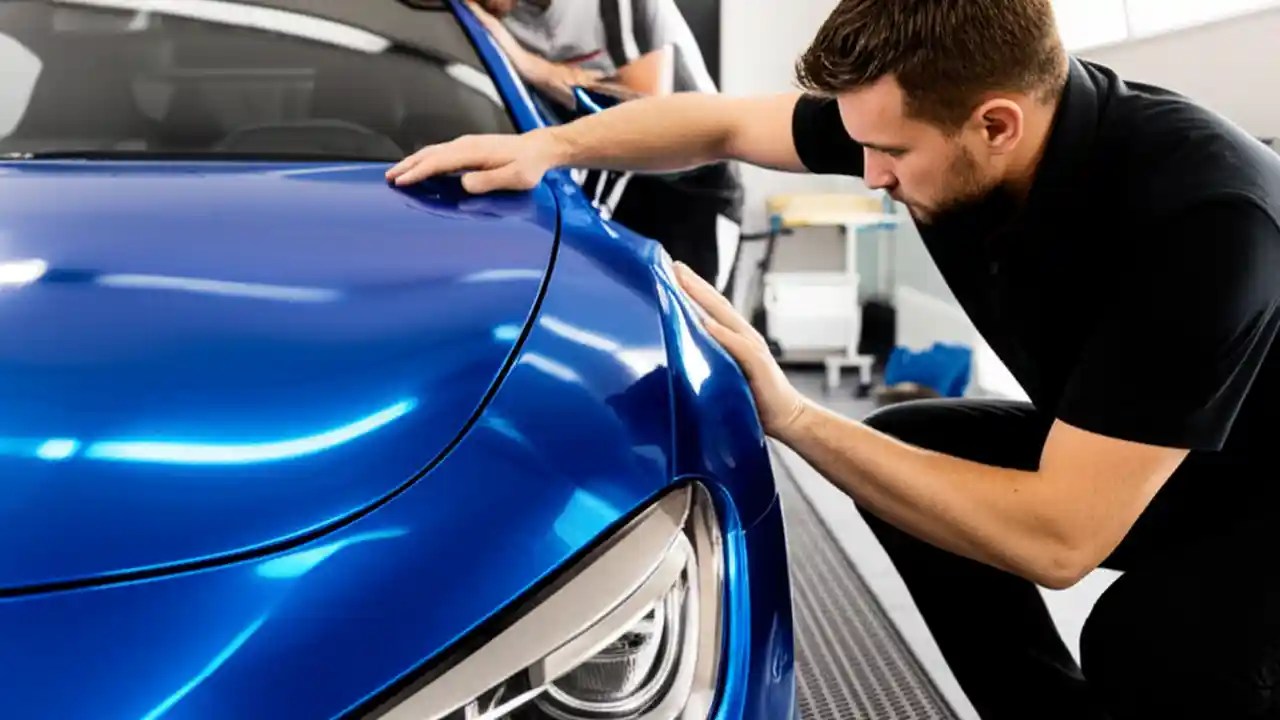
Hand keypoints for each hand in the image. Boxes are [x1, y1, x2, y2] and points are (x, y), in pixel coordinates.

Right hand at [385, 129, 566, 192]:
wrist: (540, 148)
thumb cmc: (529, 165)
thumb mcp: (514, 177)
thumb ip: (489, 181)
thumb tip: (463, 183)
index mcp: (473, 152)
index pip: (438, 162)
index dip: (418, 172)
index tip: (401, 182)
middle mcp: (466, 144)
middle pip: (429, 154)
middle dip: (407, 166)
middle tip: (388, 178)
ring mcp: (466, 144)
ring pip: (433, 152)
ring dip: (413, 162)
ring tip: (397, 174)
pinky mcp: (469, 148)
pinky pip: (440, 153)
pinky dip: (425, 160)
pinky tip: (420, 167)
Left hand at [673, 261, 811, 439]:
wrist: (788, 417)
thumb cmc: (755, 399)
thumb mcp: (726, 376)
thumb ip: (707, 362)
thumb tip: (676, 359)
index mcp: (735, 338)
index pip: (711, 308)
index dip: (693, 289)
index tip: (671, 271)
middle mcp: (744, 336)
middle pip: (716, 304)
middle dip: (695, 284)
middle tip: (674, 266)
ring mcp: (752, 348)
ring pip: (724, 317)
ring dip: (704, 298)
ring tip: (684, 282)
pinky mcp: (758, 364)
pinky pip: (738, 346)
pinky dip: (723, 334)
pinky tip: (707, 323)